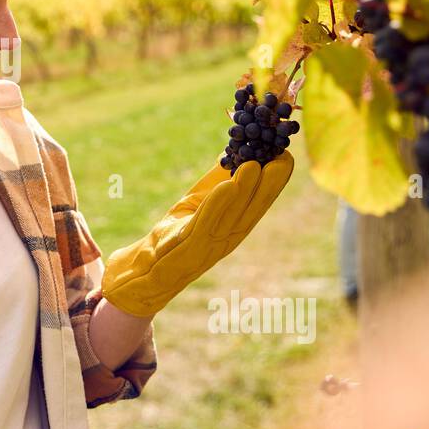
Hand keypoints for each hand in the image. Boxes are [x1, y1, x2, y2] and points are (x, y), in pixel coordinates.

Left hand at [101, 152, 293, 318]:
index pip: (257, 206)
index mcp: (232, 229)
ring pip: (231, 218)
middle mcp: (226, 240)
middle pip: (251, 212)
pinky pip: (203, 226)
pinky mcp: (185, 250)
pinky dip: (216, 207)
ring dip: (244, 192)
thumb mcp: (196, 206)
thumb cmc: (171, 237)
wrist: (142, 276)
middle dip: (269, 186)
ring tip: (253, 166)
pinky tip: (226, 187)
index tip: (285, 158)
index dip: (273, 184)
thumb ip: (214, 184)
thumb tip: (230, 151)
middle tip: (282, 159)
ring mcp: (207, 248)